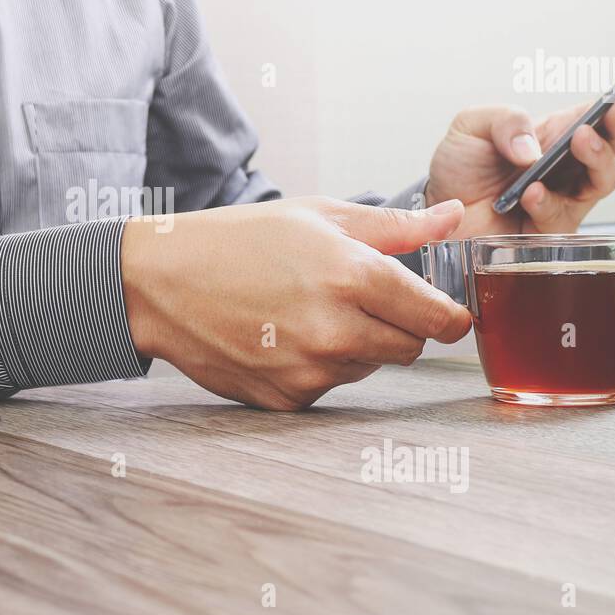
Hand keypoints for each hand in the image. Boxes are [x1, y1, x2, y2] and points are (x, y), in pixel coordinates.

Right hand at [121, 196, 472, 410]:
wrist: (160, 283)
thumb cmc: (238, 239)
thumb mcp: (318, 215)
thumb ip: (395, 225)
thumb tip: (454, 217)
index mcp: (353, 277)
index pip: (438, 320)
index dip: (449, 317)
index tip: (446, 313)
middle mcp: (337, 331)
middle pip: (410, 349)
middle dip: (399, 327)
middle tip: (360, 300)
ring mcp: (310, 371)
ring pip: (368, 367)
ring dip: (356, 346)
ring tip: (307, 311)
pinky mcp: (287, 399)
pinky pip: (328, 387)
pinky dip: (318, 366)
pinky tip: (282, 336)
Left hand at [425, 64, 614, 235]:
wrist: (437, 211)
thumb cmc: (461, 168)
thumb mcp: (472, 126)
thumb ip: (505, 121)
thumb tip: (534, 148)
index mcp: (557, 133)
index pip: (603, 112)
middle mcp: (569, 166)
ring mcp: (564, 199)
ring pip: (603, 180)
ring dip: (597, 157)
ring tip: (579, 140)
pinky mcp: (548, 232)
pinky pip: (561, 217)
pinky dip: (548, 202)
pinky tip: (532, 191)